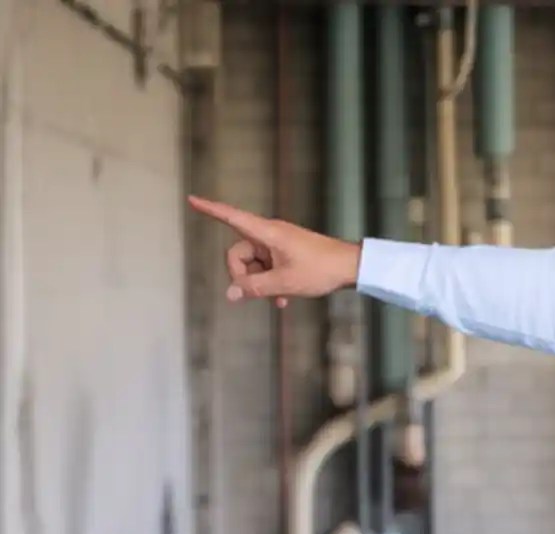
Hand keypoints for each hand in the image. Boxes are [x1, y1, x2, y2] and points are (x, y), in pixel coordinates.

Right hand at [188, 195, 360, 305]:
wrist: (351, 267)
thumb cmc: (320, 269)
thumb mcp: (284, 283)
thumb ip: (254, 288)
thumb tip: (230, 294)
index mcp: (267, 233)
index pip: (232, 217)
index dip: (211, 209)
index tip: (191, 199)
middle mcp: (269, 235)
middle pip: (237, 254)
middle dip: (243, 277)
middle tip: (260, 294)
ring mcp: (278, 245)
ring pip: (253, 266)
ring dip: (260, 284)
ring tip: (279, 299)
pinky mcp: (286, 254)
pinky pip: (267, 269)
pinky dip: (270, 283)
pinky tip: (283, 301)